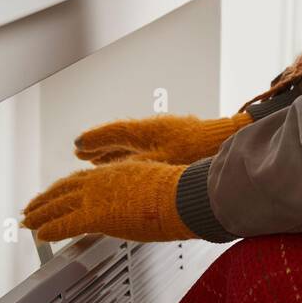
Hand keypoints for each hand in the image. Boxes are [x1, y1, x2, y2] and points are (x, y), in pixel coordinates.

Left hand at [21, 159, 193, 242]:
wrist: (184, 196)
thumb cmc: (179, 194)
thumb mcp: (155, 186)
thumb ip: (139, 194)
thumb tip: (142, 204)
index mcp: (116, 172)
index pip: (81, 179)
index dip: (64, 187)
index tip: (55, 192)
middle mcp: (101, 180)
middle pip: (63, 189)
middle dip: (45, 199)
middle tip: (32, 207)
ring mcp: (97, 196)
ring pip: (58, 204)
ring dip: (40, 214)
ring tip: (28, 221)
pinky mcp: (96, 215)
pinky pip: (65, 224)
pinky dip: (50, 230)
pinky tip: (40, 235)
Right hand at [73, 113, 251, 165]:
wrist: (223, 140)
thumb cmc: (196, 150)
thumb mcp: (158, 163)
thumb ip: (134, 167)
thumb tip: (112, 173)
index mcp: (144, 131)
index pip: (111, 133)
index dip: (93, 141)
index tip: (78, 146)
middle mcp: (150, 129)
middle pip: (117, 137)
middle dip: (98, 146)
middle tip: (80, 152)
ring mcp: (161, 134)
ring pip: (128, 141)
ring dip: (111, 149)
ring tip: (96, 158)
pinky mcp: (172, 140)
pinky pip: (140, 145)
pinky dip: (127, 152)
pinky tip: (127, 161)